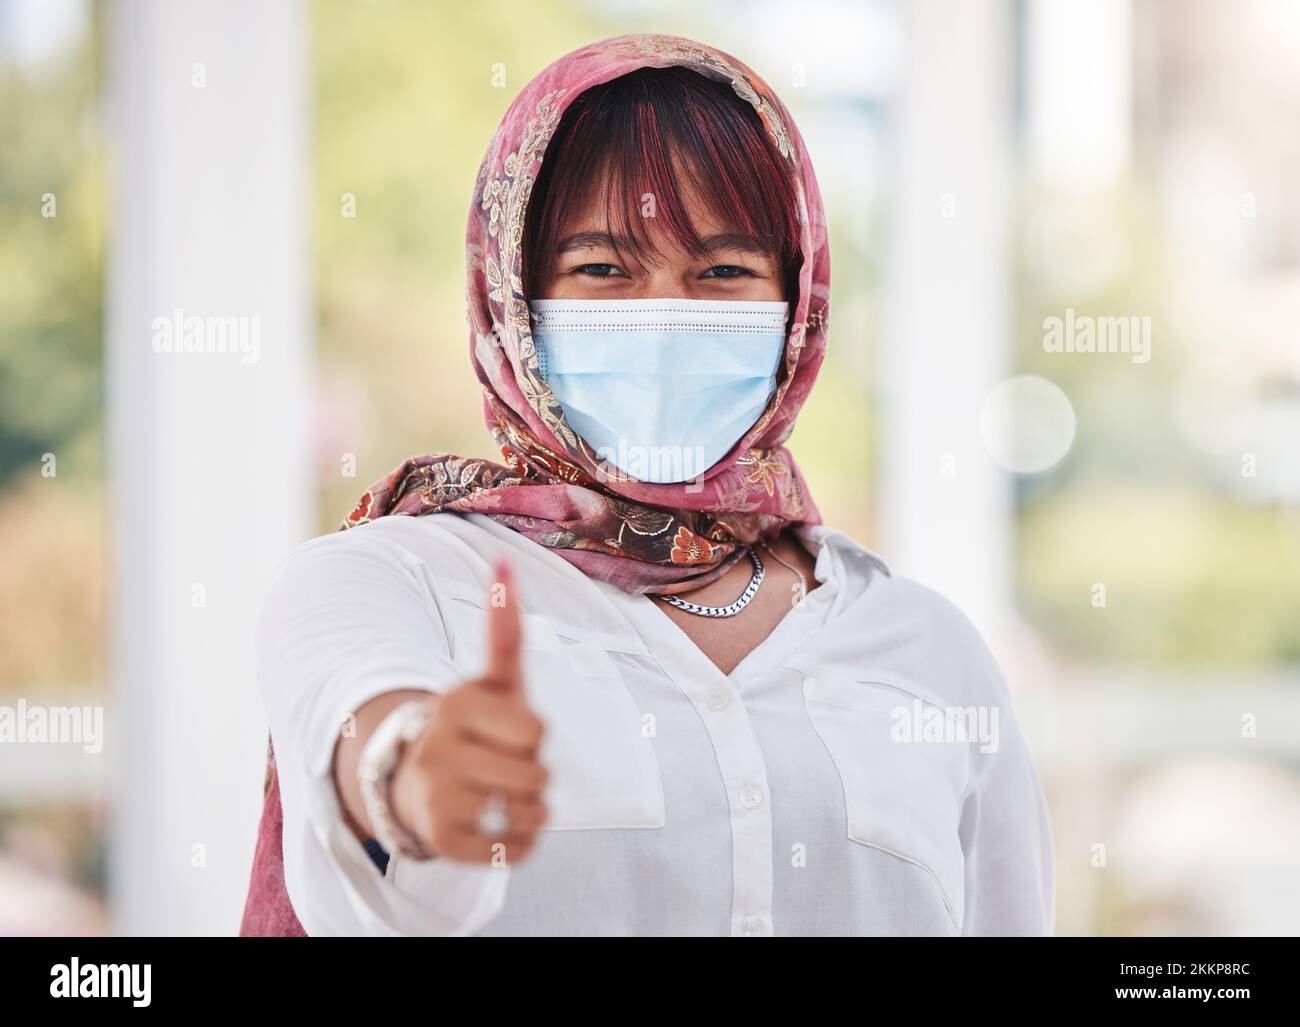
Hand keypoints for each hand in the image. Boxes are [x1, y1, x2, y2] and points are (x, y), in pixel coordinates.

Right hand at [389, 558, 549, 862]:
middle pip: (536, 774)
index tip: (506, 730)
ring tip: (498, 795)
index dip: (533, 734)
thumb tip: (506, 560)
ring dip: (529, 809)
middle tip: (502, 766)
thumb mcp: (491, 679)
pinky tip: (494, 825)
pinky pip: (515, 852)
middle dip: (533, 774)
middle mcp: (438, 751)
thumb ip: (503, 628)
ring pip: (530, 814)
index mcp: (454, 705)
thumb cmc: (473, 726)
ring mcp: (437, 800)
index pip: (535, 729)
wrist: (416, 780)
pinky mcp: (443, 844)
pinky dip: (519, 843)